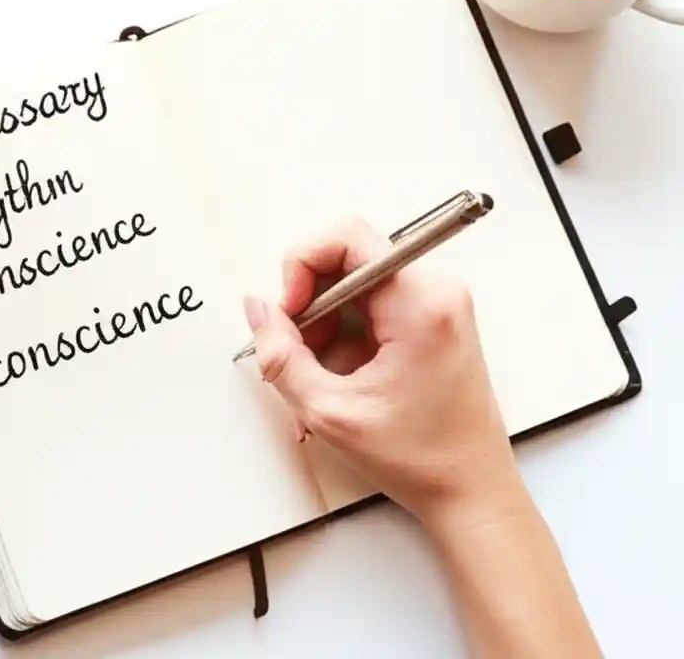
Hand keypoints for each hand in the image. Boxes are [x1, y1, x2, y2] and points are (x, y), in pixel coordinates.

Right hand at [244, 218, 522, 528]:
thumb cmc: (419, 458)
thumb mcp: (330, 412)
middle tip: (296, 351)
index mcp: (421, 304)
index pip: (348, 237)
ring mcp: (438, 305)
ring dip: (323, 326)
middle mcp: (437, 292)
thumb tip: (257, 310)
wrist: (471, 491)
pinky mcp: (433, 321)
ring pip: (354, 286)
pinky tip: (339, 379)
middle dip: (309, 304)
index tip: (288, 311)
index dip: (302, 265)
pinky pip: (372, 307)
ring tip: (318, 377)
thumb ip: (281, 357)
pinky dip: (344, 336)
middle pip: (348, 260)